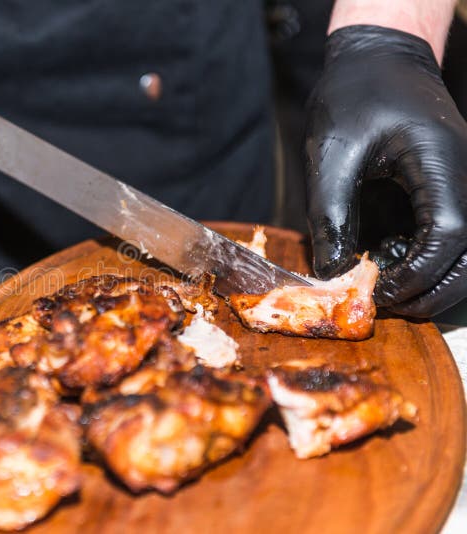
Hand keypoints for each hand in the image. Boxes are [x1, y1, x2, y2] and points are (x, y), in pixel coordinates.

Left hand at [305, 25, 466, 316]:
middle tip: (385, 306)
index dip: (417, 274)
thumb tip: (333, 273)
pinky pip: (451, 237)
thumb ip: (332, 215)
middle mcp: (466, 175)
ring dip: (434, 282)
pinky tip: (390, 266)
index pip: (450, 234)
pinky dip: (427, 263)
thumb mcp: (332, 154)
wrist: (378, 59)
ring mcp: (462, 183)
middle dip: (433, 290)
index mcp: (442, 161)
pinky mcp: (449, 191)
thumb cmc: (354, 96)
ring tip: (388, 295)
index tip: (378, 293)